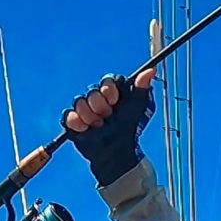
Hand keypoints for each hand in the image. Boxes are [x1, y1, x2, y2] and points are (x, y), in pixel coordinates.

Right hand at [63, 67, 156, 187]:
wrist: (117, 151)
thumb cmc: (129, 128)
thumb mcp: (139, 107)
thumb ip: (142, 88)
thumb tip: (151, 69)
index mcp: (112, 92)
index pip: (107, 81)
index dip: (109, 91)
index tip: (115, 101)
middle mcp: (97, 97)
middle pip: (92, 91)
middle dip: (101, 107)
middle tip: (108, 117)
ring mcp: (84, 109)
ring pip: (79, 102)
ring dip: (90, 116)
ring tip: (99, 126)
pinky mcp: (74, 121)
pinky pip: (69, 115)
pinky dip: (77, 123)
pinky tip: (87, 129)